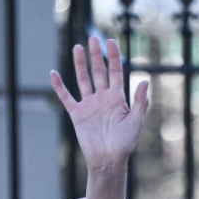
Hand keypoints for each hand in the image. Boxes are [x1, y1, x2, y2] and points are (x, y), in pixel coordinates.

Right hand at [50, 36, 150, 197]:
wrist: (109, 160)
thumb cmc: (125, 143)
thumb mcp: (136, 122)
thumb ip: (141, 101)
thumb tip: (145, 80)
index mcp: (118, 98)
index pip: (115, 72)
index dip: (113, 57)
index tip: (110, 41)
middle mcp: (102, 98)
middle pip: (98, 72)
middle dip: (96, 55)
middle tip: (93, 38)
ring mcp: (89, 105)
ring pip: (83, 79)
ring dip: (80, 64)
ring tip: (77, 47)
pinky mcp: (77, 114)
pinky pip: (66, 97)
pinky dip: (59, 86)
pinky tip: (54, 73)